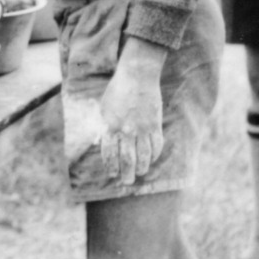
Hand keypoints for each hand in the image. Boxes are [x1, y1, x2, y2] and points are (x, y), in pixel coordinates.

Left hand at [97, 63, 163, 186]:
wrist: (137, 76)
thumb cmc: (117, 92)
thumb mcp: (104, 109)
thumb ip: (105, 128)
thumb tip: (102, 144)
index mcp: (110, 126)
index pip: (110, 154)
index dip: (111, 167)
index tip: (112, 175)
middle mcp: (126, 130)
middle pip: (128, 159)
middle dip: (127, 174)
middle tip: (127, 182)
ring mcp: (142, 128)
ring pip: (144, 156)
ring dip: (142, 168)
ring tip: (140, 173)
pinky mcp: (155, 124)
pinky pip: (156, 145)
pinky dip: (154, 155)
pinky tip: (151, 159)